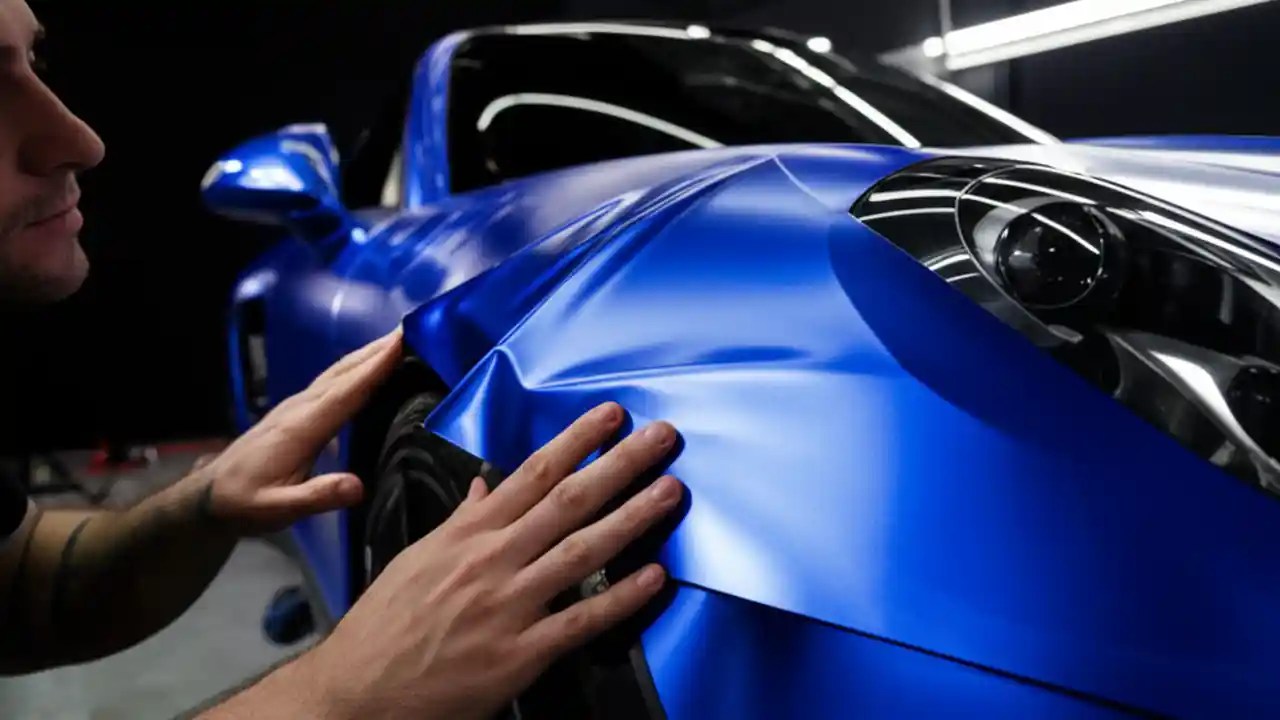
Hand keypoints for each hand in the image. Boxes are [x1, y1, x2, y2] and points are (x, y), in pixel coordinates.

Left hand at [197, 329, 402, 533]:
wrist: (212, 496)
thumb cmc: (246, 502)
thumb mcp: (278, 508)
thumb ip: (317, 497)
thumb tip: (358, 486)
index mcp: (302, 427)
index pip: (346, 391)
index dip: (375, 367)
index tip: (402, 341)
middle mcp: (301, 407)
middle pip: (345, 371)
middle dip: (378, 349)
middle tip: (414, 327)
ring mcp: (298, 405)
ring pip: (339, 371)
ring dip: (369, 353)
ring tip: (400, 339)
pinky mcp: (298, 410)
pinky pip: (334, 381)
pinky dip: (357, 367)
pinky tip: (370, 367)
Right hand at [300, 402, 682, 719]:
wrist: (359, 690)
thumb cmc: (387, 623)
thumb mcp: (419, 557)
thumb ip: (460, 519)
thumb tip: (483, 484)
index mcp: (468, 533)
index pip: (533, 474)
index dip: (577, 441)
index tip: (612, 415)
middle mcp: (493, 560)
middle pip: (567, 501)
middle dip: (619, 464)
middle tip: (662, 436)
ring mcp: (509, 605)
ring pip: (582, 551)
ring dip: (631, 517)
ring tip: (671, 490)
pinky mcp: (520, 653)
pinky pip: (581, 619)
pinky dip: (620, 598)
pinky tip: (654, 576)